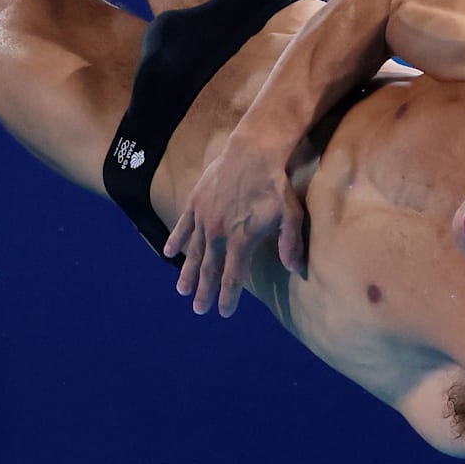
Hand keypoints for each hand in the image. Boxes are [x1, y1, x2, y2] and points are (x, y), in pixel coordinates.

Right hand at [163, 136, 305, 316]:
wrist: (253, 151)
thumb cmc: (275, 183)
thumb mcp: (291, 213)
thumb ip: (291, 243)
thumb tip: (296, 270)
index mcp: (242, 239)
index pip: (232, 276)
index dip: (228, 296)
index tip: (224, 312)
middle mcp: (219, 233)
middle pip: (209, 269)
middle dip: (204, 291)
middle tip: (199, 309)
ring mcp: (204, 217)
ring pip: (193, 251)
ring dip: (188, 272)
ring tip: (182, 290)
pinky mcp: (195, 202)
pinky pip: (183, 226)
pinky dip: (176, 240)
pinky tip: (168, 253)